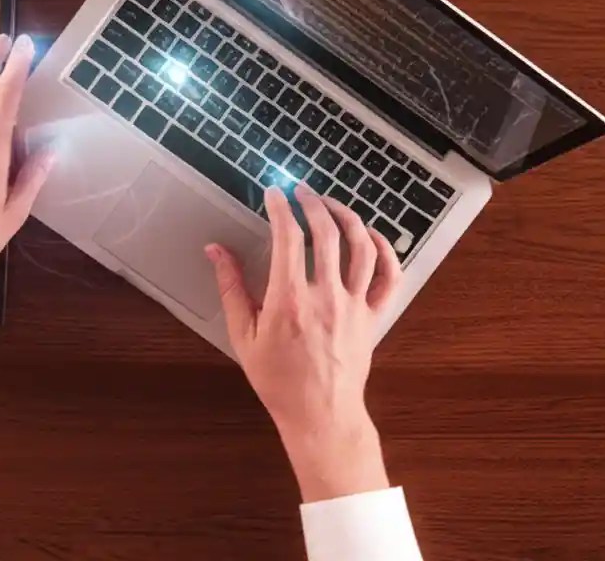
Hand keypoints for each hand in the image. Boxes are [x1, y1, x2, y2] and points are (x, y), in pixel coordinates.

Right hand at [205, 185, 403, 501]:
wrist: (319, 414)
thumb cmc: (277, 379)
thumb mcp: (243, 335)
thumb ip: (230, 288)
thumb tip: (215, 251)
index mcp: (290, 299)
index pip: (288, 237)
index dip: (280, 207)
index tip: (273, 193)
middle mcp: (326, 296)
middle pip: (327, 233)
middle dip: (312, 203)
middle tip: (300, 191)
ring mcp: (355, 305)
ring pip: (361, 247)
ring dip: (346, 217)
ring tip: (331, 204)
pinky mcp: (373, 316)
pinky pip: (388, 275)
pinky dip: (384, 249)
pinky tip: (369, 235)